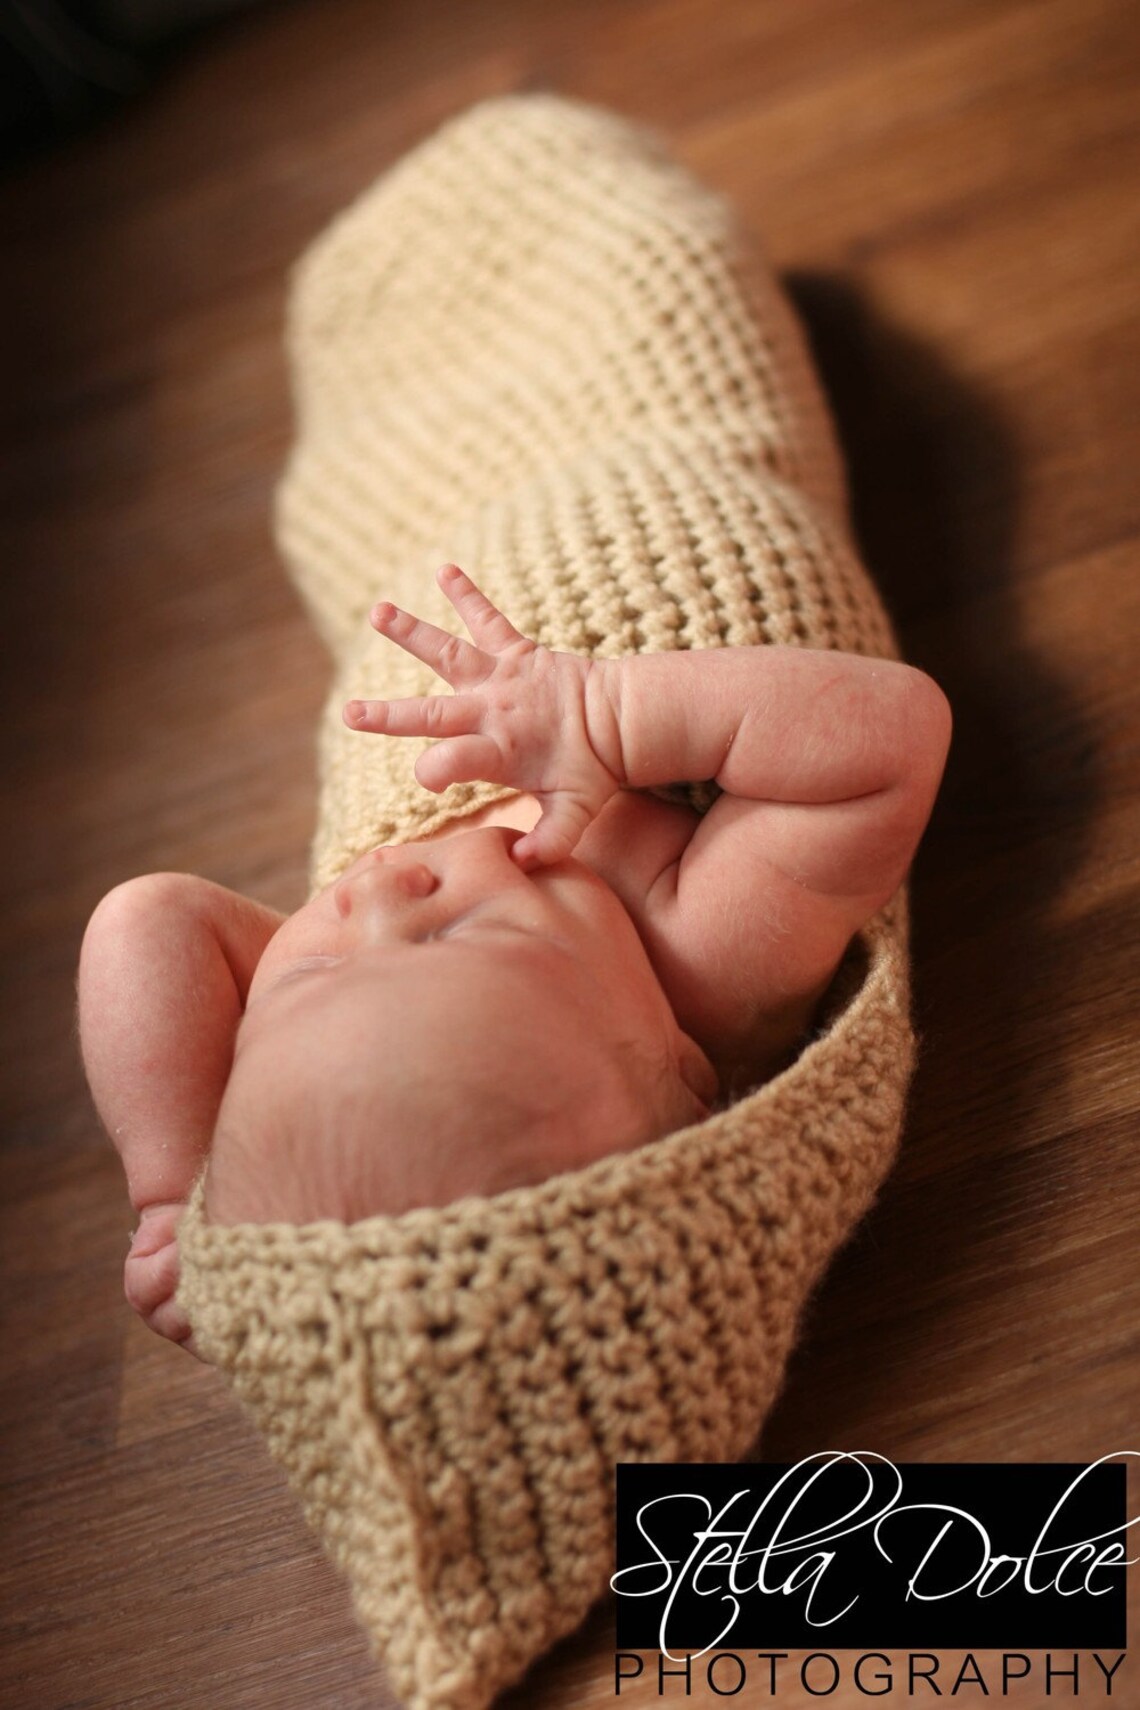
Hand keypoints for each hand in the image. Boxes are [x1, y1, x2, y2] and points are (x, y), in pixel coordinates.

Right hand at [344, 564, 620, 866]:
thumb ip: (551, 842)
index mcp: (503, 751)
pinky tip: (446, 569)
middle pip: (433, 713)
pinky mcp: (516, 652)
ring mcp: (502, 678)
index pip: (456, 761)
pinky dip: (468, 594)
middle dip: (389, 715)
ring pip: (448, 653)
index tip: (428, 779)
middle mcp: (494, 711)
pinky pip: (488, 620)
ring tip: (377, 611)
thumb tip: (521, 864)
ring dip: (412, 633)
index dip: (438, 772)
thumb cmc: (593, 772)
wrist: (621, 721)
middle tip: (349, 713)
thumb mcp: (577, 814)